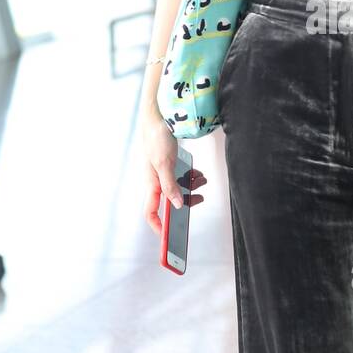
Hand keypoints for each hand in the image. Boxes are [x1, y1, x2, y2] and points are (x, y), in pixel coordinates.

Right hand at [141, 112, 206, 235]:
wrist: (159, 116)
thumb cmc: (157, 138)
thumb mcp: (165, 163)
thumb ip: (170, 186)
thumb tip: (178, 206)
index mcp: (152, 184)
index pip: (151, 212)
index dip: (159, 226)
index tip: (169, 237)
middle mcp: (157, 181)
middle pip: (170, 202)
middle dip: (186, 202)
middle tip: (200, 198)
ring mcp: (164, 172)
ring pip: (179, 188)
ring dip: (192, 187)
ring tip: (202, 181)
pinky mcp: (171, 164)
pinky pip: (182, 176)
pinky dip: (192, 176)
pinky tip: (198, 173)